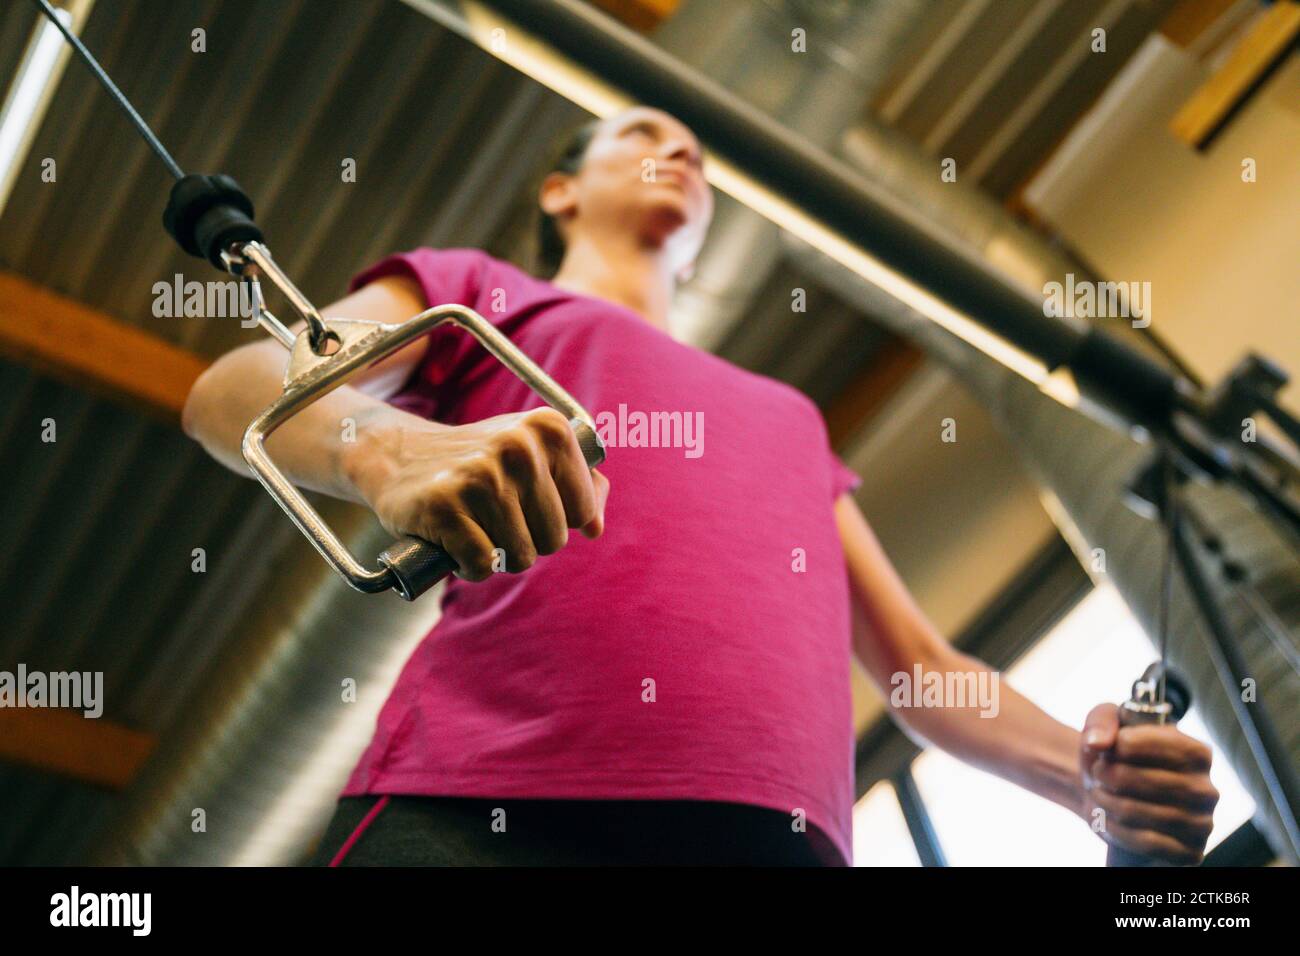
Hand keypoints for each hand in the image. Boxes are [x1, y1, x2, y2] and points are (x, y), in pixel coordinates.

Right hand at [347, 406, 608, 580]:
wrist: (398, 457)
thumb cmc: (478, 463)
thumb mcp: (532, 454)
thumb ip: (579, 483)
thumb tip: (596, 527)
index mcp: (549, 429)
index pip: (583, 511)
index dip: (556, 520)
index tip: (526, 503)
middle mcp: (519, 446)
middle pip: (555, 539)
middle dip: (527, 540)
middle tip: (494, 517)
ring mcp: (481, 475)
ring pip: (521, 556)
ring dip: (497, 555)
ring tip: (474, 526)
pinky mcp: (445, 506)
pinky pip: (482, 565)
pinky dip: (470, 567)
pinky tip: (455, 543)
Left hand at [1079, 704, 1218, 864]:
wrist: (1109, 790)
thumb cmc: (1114, 753)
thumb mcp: (1106, 722)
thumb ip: (1101, 722)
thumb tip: (1097, 742)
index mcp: (1198, 754)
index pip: (1165, 746)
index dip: (1126, 746)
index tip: (1107, 748)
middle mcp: (1206, 790)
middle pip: (1149, 782)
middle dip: (1111, 775)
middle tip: (1098, 772)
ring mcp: (1201, 824)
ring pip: (1141, 812)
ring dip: (1107, 801)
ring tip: (1099, 792)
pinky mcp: (1188, 852)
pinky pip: (1147, 843)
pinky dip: (1116, 830)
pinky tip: (1108, 818)